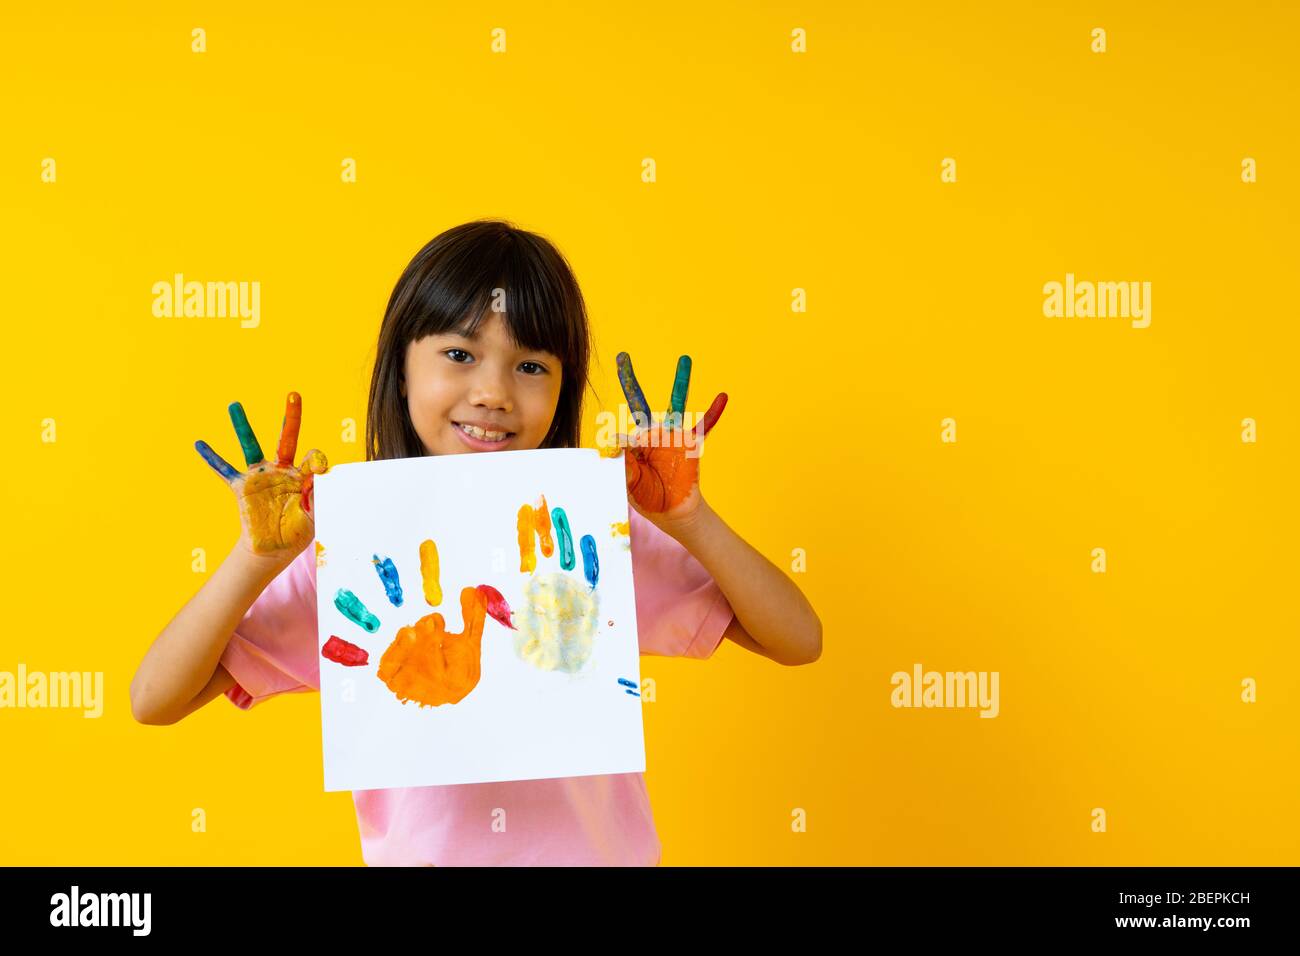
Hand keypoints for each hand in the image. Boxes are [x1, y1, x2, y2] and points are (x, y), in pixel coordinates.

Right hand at [195, 392, 328, 558]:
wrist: (275, 548)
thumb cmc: (297, 530)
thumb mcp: (313, 516)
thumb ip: (316, 496)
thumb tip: (316, 475)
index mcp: (303, 475)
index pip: (313, 458)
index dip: (317, 461)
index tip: (320, 468)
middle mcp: (283, 470)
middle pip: (287, 438)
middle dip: (291, 416)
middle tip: (293, 394)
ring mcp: (262, 476)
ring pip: (251, 445)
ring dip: (243, 426)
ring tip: (234, 405)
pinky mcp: (243, 488)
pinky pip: (225, 471)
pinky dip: (212, 458)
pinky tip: (200, 444)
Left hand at [604, 352, 726, 536]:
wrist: (672, 512)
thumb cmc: (648, 498)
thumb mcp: (629, 484)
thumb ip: (623, 465)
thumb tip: (615, 443)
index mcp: (632, 444)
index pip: (621, 434)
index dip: (618, 451)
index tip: (620, 463)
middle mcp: (651, 434)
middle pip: (639, 401)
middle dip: (630, 379)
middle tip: (623, 357)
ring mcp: (672, 436)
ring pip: (676, 404)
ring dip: (680, 381)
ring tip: (685, 359)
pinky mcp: (690, 443)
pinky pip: (704, 425)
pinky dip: (713, 413)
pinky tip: (722, 398)